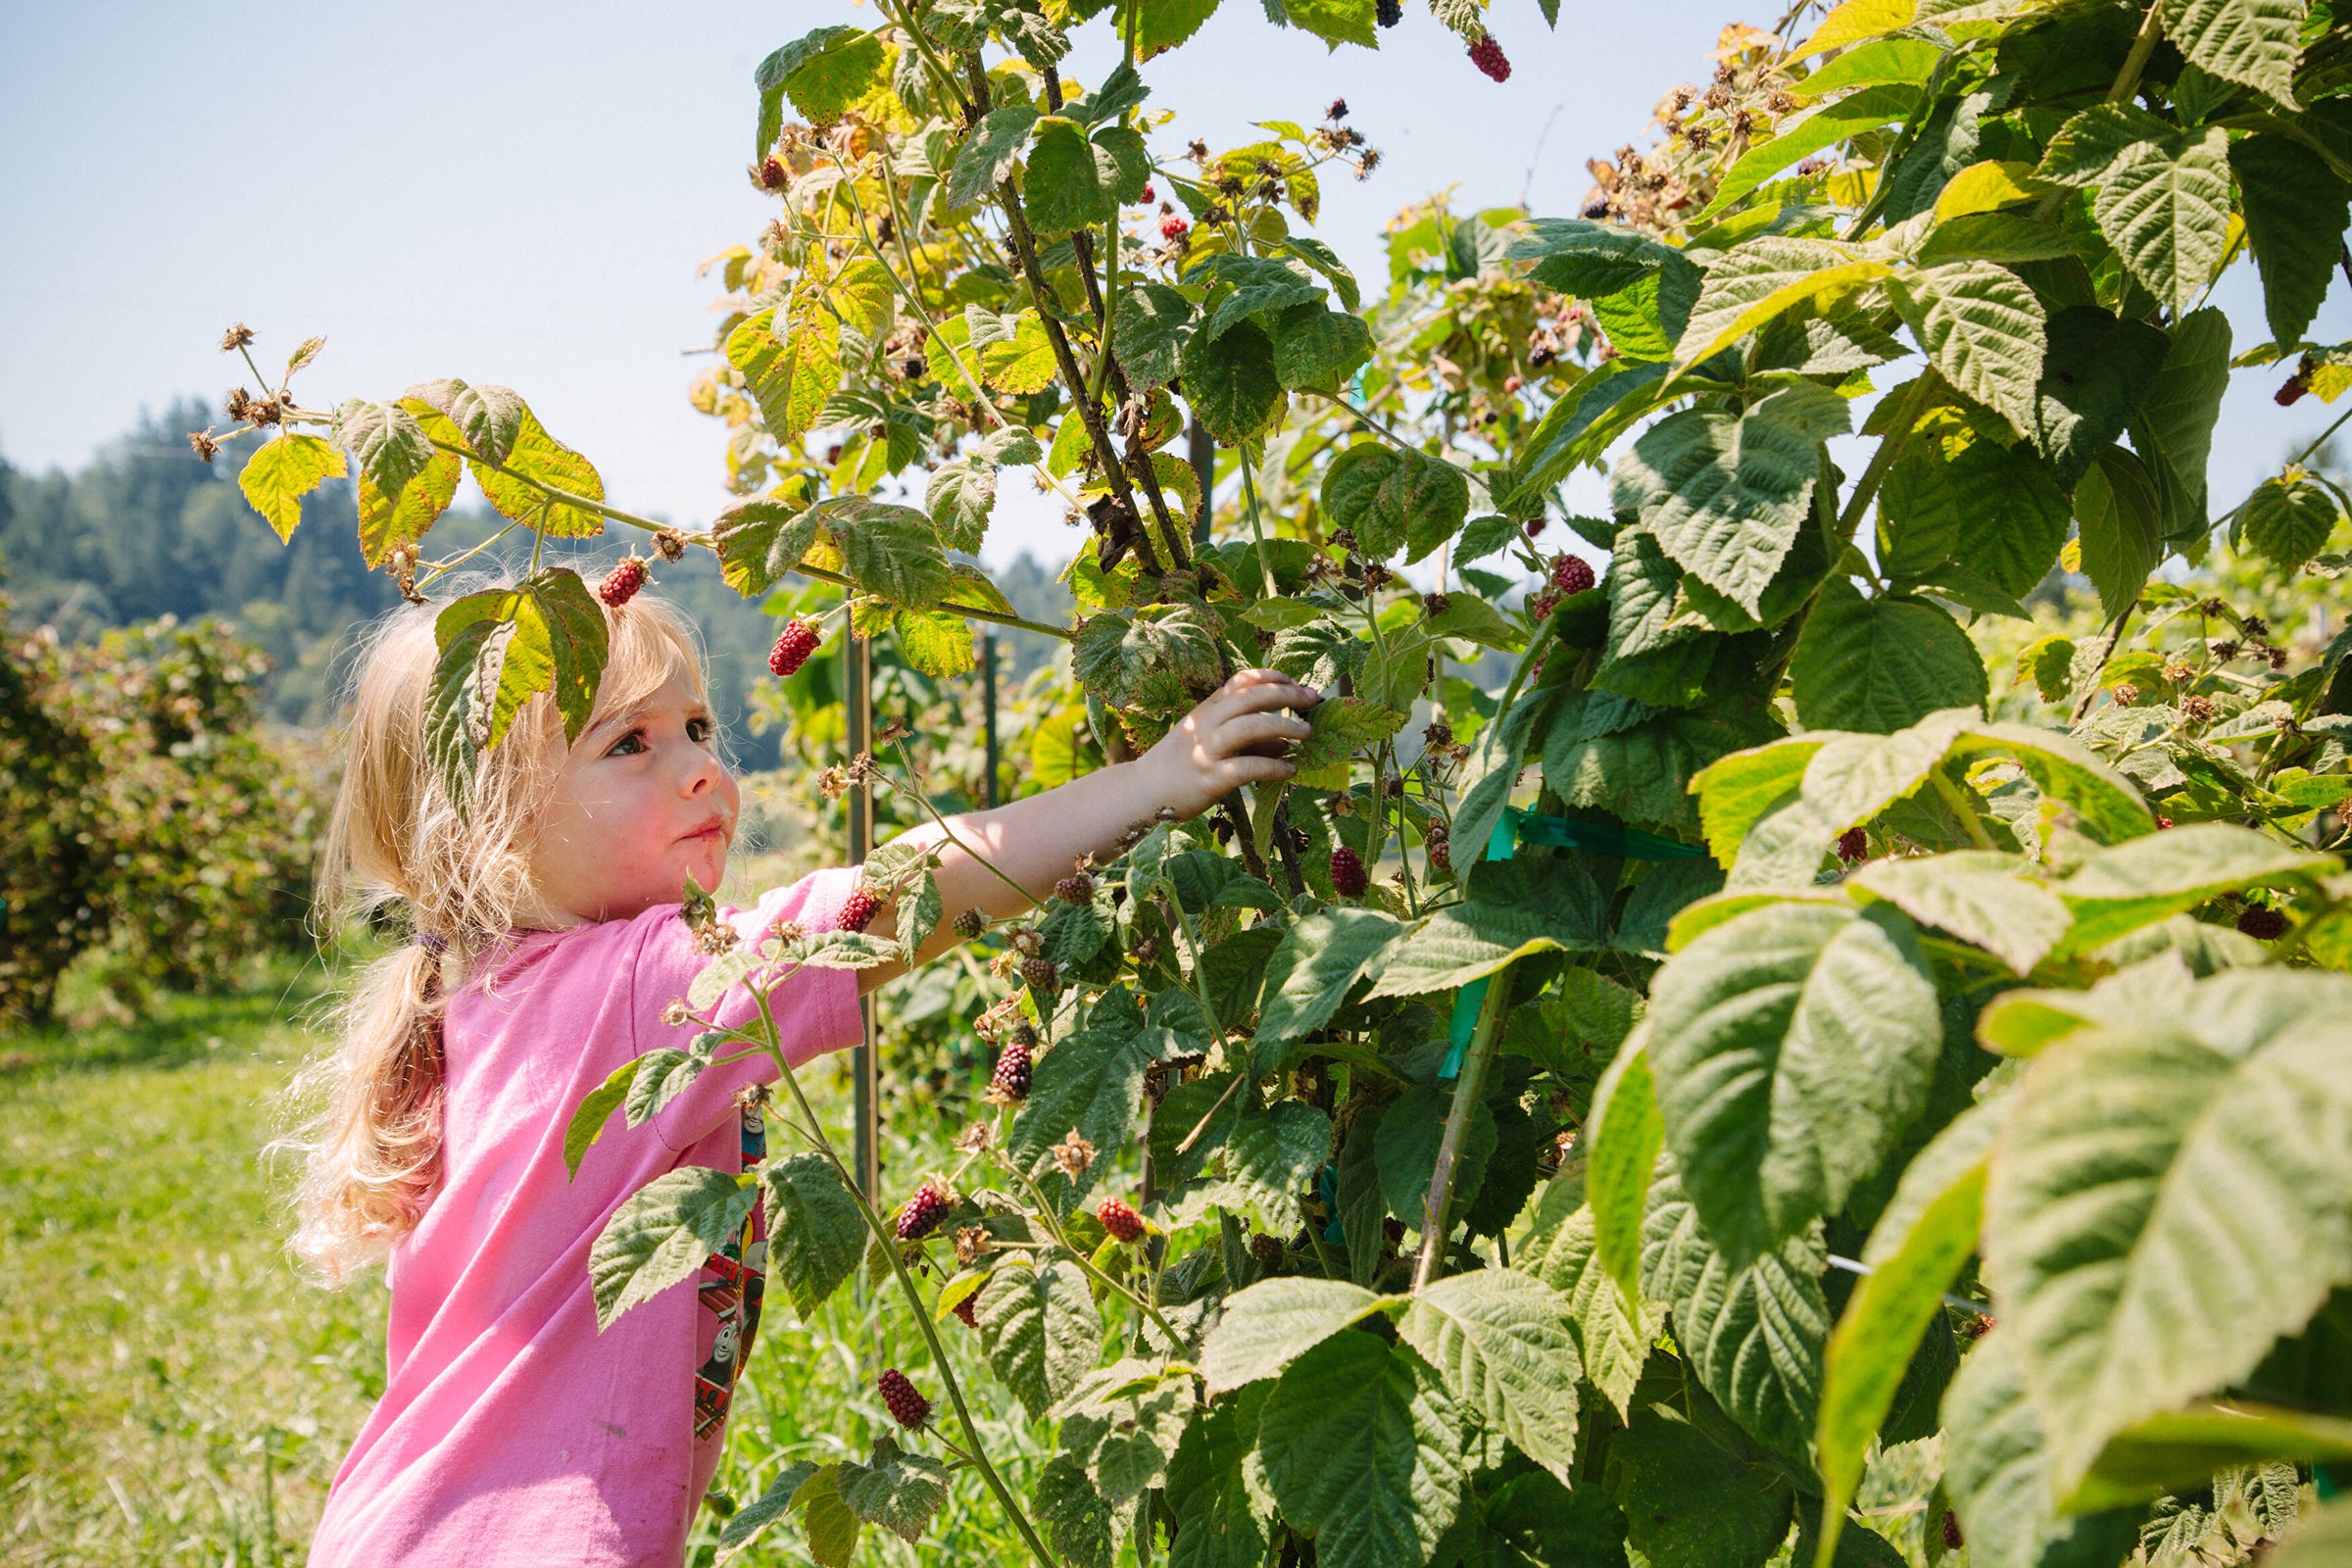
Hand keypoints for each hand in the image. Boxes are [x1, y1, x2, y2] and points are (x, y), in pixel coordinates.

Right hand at [1136, 668, 1321, 821]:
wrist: (1142, 791)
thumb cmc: (1179, 765)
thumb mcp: (1209, 741)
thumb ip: (1246, 737)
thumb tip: (1285, 741)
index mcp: (1207, 710)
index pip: (1242, 681)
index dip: (1273, 677)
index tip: (1297, 683)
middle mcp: (1207, 724)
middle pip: (1250, 697)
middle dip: (1286, 695)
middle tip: (1313, 700)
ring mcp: (1207, 750)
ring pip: (1250, 726)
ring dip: (1284, 725)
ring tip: (1307, 732)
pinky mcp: (1210, 778)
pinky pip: (1247, 767)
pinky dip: (1273, 766)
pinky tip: (1290, 770)